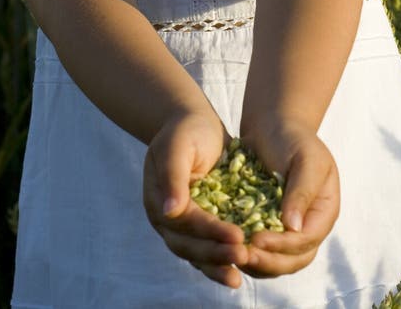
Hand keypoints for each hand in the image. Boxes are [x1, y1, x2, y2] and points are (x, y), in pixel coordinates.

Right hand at [143, 109, 248, 287]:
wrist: (193, 123)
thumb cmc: (185, 129)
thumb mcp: (177, 145)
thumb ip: (173, 176)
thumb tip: (169, 212)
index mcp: (157, 200)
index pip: (186, 222)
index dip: (211, 232)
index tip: (238, 237)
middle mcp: (166, 218)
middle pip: (188, 246)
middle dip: (216, 254)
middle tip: (244, 256)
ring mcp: (181, 224)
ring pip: (196, 254)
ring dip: (217, 265)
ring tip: (240, 277)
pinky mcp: (198, 224)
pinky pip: (207, 248)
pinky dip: (220, 261)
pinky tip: (240, 271)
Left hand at [238, 120, 339, 277]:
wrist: (272, 125)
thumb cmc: (292, 137)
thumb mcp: (305, 159)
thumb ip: (302, 190)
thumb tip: (293, 226)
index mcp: (323, 211)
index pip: (307, 241)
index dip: (283, 245)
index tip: (257, 239)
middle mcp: (308, 226)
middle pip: (293, 260)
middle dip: (268, 261)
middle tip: (242, 255)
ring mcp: (287, 230)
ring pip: (275, 261)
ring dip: (255, 263)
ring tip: (232, 255)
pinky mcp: (267, 227)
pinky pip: (259, 249)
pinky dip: (245, 251)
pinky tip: (225, 247)